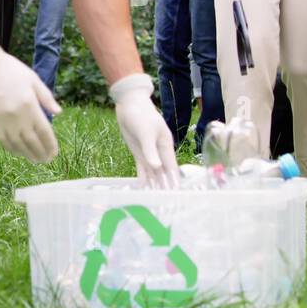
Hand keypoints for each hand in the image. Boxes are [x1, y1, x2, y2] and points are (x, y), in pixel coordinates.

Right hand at [0, 34, 60, 161]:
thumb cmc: (11, 70)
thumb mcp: (33, 79)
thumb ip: (46, 97)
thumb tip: (58, 113)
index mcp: (30, 104)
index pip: (43, 131)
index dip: (50, 144)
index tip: (54, 152)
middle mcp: (17, 116)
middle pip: (32, 141)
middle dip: (41, 153)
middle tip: (47, 160)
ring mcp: (3, 120)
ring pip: (17, 144)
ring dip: (28, 154)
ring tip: (36, 160)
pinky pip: (3, 141)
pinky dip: (12, 149)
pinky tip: (19, 152)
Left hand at [109, 73, 179, 188]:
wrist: (129, 105)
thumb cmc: (141, 115)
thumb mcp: (146, 132)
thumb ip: (150, 150)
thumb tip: (157, 167)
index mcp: (165, 145)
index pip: (171, 167)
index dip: (174, 180)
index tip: (177, 193)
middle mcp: (159, 151)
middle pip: (163, 173)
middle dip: (165, 186)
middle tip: (167, 202)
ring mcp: (149, 153)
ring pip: (153, 173)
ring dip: (155, 185)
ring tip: (156, 199)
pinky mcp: (139, 153)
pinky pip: (142, 169)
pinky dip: (143, 178)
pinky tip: (143, 188)